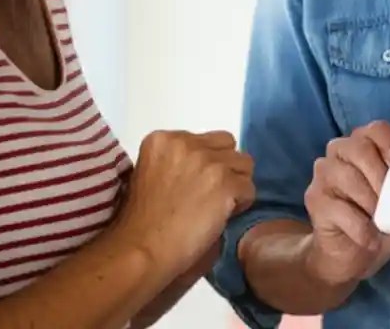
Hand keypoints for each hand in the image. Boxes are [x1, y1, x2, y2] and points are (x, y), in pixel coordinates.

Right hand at [113, 130, 254, 276]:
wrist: (141, 249)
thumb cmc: (140, 222)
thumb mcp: (150, 174)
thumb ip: (177, 162)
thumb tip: (207, 166)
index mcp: (164, 139)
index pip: (207, 140)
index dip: (208, 163)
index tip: (197, 185)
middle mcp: (187, 143)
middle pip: (229, 146)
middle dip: (226, 168)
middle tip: (213, 193)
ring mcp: (207, 162)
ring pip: (244, 165)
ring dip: (236, 185)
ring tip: (218, 206)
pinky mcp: (225, 183)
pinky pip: (249, 189)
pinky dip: (241, 205)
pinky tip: (222, 217)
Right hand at [302, 120, 389, 286]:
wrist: (354, 253)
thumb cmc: (382, 218)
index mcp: (366, 143)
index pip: (377, 129)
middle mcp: (341, 150)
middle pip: (359, 149)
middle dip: (381, 176)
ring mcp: (324, 173)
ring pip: (347, 177)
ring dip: (370, 202)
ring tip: (382, 221)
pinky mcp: (314, 199)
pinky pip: (338, 208)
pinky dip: (360, 227)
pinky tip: (371, 239)